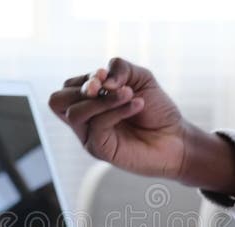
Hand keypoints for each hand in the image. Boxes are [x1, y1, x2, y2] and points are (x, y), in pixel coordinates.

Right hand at [49, 58, 234, 195]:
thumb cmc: (157, 110)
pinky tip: (137, 105)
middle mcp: (86, 120)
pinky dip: (116, 110)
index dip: (84, 78)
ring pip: (74, 113)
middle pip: (57, 101)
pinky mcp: (100, 150)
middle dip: (82, 88)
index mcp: (89, 102)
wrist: (176, 138)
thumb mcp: (140, 77)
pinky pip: (97, 125)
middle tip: (110, 87)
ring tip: (129, 94)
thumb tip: (101, 81)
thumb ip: (120, 68)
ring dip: (102, 99)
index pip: (67, 86)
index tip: (106, 74)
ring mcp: (90, 136)